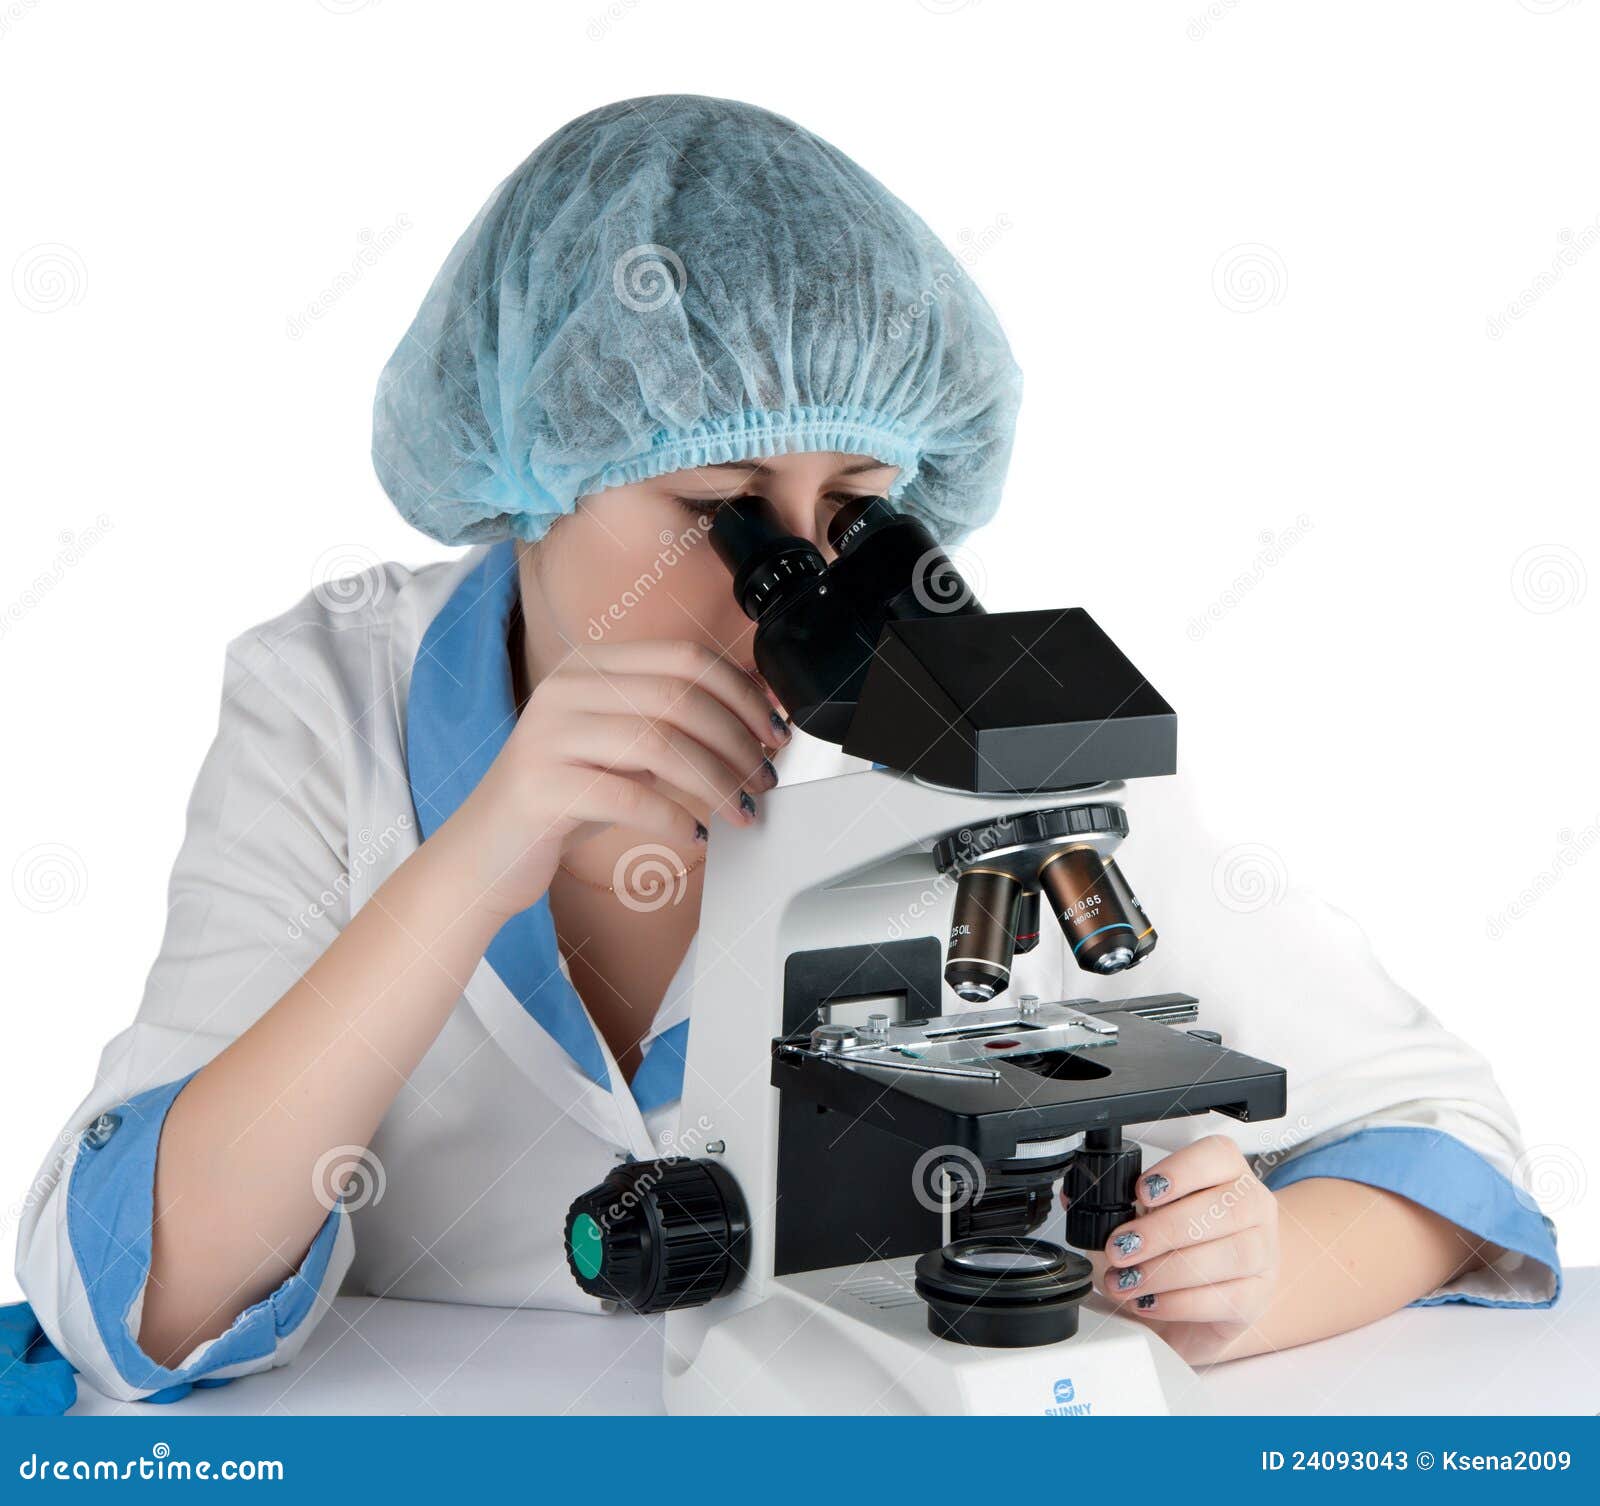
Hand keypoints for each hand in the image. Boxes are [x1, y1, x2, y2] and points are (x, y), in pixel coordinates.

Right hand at [441, 639, 786, 921]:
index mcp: (590, 666)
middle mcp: (566, 690)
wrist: (486, 853)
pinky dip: (676, 819)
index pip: (685, 657)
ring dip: (718, 780)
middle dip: (738, 741)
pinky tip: (695, 836)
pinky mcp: (541, 788)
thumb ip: (672, 725)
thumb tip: (755, 723)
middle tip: (765, 778)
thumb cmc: (563, 799)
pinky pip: (630, 797)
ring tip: (742, 810)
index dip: (742, 692)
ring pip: (660, 744)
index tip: (773, 728)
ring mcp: (548, 736)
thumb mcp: (621, 748)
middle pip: (680, 697)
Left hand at [1086, 1133, 1279, 1364]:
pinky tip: (1149, 1302)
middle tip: (1120, 1247)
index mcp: (1226, 1172)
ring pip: (1229, 1255)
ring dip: (1167, 1269)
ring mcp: (1263, 1254)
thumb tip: (1074, 1197)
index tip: (1142, 1191)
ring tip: (1127, 1279)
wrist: (1201, 1300)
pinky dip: (1179, 1302)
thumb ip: (1112, 1204)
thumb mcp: (1142, 1218)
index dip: (1180, 1171)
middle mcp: (1253, 1207)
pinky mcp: (1256, 1298)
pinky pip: (1225, 1298)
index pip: (1217, 1156)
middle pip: (1223, 1209)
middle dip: (1162, 1230)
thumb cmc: (1174, 1248)